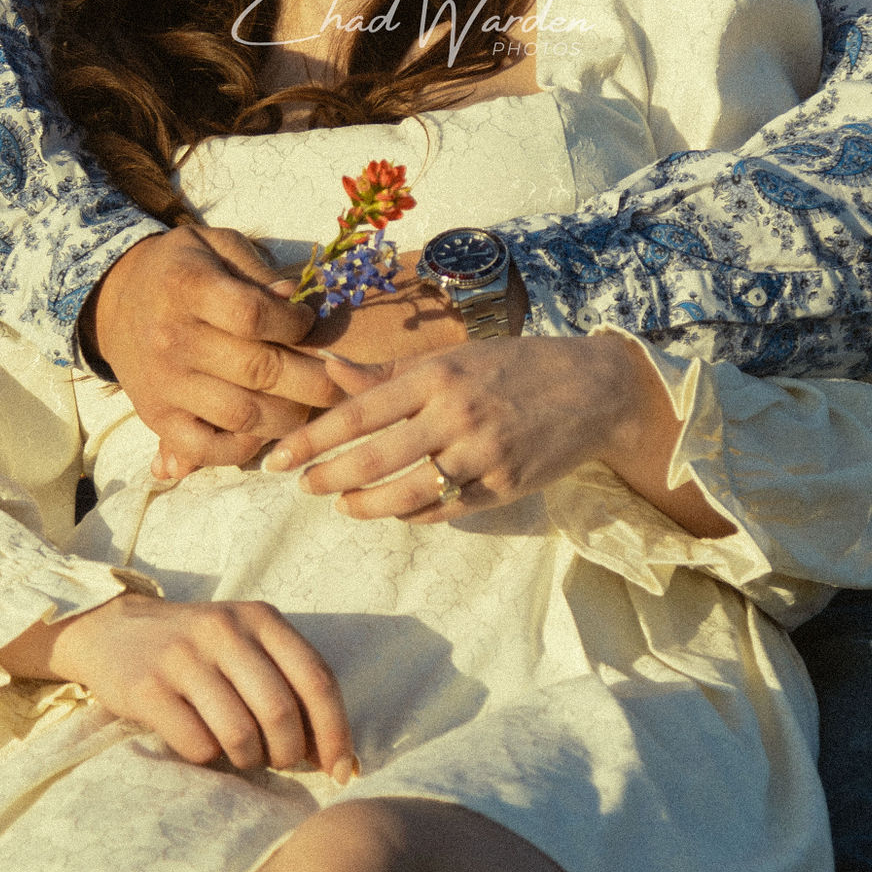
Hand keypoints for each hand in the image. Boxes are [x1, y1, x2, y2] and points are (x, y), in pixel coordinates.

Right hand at [0, 593, 354, 779]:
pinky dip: (209, 760)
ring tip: (242, 757)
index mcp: (261, 617)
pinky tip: (204, 748)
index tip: (343, 770)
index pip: (316, 678)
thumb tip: (335, 754)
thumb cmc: (198, 647)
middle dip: (289, 753)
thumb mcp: (246, 642)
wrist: (113, 628)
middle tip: (278, 762)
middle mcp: (225, 630)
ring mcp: (184, 657)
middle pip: (280, 711)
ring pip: (240, 734)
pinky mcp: (148, 688)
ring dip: (249, 761)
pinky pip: (197, 744)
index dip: (336, 731)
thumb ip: (289, 682)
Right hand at [88, 225, 339, 472]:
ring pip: (242, 415)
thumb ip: (257, 271)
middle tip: (338, 379)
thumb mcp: (217, 246)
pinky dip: (242, 449)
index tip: (310, 323)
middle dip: (312, 379)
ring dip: (289, 416)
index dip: (294, 323)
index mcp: (186, 287)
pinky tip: (265, 431)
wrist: (117, 299)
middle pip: (257, 370)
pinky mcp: (156, 418)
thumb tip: (292, 300)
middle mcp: (171, 338)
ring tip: (310, 405)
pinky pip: (205, 448)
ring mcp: (163, 384)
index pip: (252, 315)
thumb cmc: (183, 268)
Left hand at [262, 334, 649, 520]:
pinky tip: (393, 510)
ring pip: (404, 495)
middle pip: (372, 459)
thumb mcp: (453, 358)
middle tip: (301, 486)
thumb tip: (328, 370)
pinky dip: (411, 514)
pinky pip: (443, 511)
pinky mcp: (503, 488)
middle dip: (326, 477)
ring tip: (342, 504)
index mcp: (438, 375)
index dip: (311, 440)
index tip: (276, 460)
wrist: (595, 389)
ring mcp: (482, 456)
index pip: (358, 412)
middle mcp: (456, 414)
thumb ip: (389, 372)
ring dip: (364, 505)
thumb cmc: (515, 366)